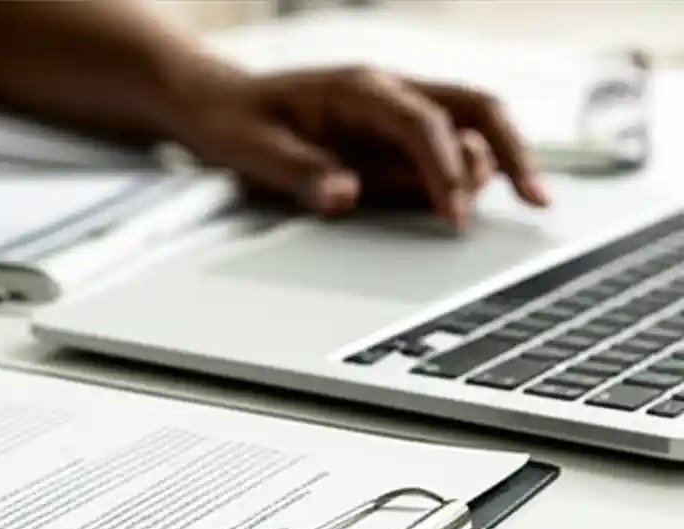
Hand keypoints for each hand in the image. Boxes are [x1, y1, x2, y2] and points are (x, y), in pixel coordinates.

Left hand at [167, 63, 551, 227]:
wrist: (215, 104)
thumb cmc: (233, 121)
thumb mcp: (253, 151)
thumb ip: (300, 173)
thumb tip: (346, 196)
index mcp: (359, 88)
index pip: (424, 123)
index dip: (447, 169)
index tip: (456, 215)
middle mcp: (389, 92)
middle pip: (477, 107)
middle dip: (512, 150)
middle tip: (536, 200)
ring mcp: (396, 111)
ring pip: (471, 127)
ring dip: (486, 167)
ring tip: (469, 214)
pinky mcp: (394, 134)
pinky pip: (445, 150)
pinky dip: (463, 176)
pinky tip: (459, 206)